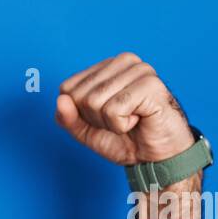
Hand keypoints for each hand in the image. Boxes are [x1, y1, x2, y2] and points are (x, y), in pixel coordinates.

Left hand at [55, 53, 194, 164]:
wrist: (157, 157)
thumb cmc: (126, 140)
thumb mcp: (87, 131)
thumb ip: (68, 118)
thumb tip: (60, 100)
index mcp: (107, 66)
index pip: (67, 88)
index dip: (80, 113)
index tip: (103, 118)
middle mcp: (123, 61)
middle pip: (79, 96)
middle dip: (95, 119)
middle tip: (119, 121)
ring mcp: (139, 70)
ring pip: (95, 102)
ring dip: (109, 123)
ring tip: (130, 120)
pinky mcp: (150, 84)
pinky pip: (114, 110)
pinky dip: (121, 125)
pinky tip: (139, 120)